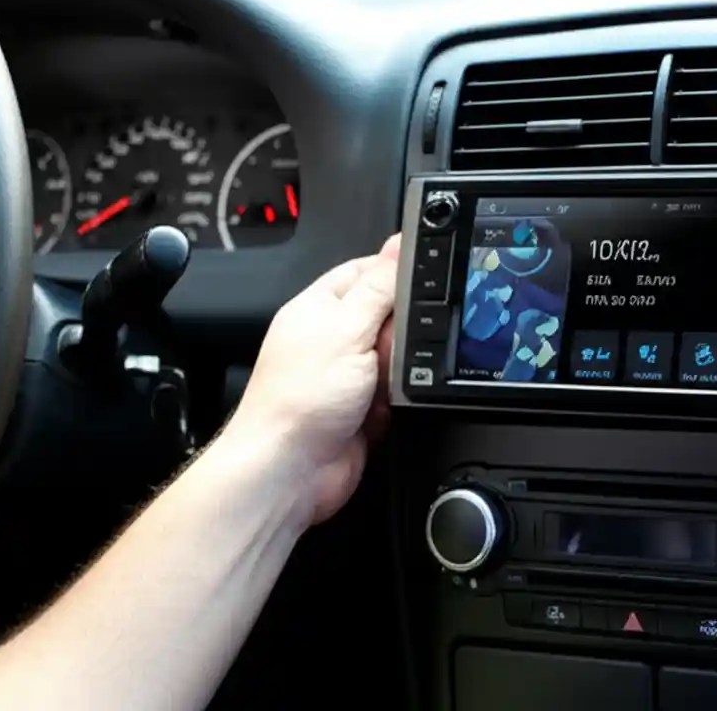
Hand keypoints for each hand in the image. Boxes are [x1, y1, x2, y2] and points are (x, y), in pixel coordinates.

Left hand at [224, 234, 401, 524]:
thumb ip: (379, 287)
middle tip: (390, 346)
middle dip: (402, 332)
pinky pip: (399, 394)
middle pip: (390, 316)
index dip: (397, 273)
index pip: (367, 271)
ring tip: (381, 383)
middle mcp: (332, 339)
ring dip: (400, 370)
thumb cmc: (297, 400)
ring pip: (400, 357)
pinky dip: (399, 400)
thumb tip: (400, 246)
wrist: (292, 470)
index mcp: (319, 306)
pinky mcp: (364, 409)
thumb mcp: (347, 327)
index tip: (424, 282)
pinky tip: (384, 407)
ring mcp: (348, 376)